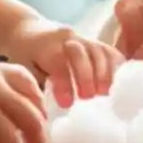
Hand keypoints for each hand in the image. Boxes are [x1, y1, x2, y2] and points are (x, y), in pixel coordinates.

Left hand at [6, 18, 122, 108]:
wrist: (28, 29)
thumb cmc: (25, 55)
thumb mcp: (24, 69)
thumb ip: (39, 85)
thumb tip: (51, 113)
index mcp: (45, 46)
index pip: (58, 63)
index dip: (64, 84)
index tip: (66, 104)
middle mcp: (65, 37)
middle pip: (81, 53)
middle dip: (86, 76)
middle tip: (88, 98)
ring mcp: (82, 36)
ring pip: (98, 50)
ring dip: (105, 73)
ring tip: (106, 94)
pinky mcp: (93, 40)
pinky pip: (109, 50)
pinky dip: (116, 66)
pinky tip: (118, 83)